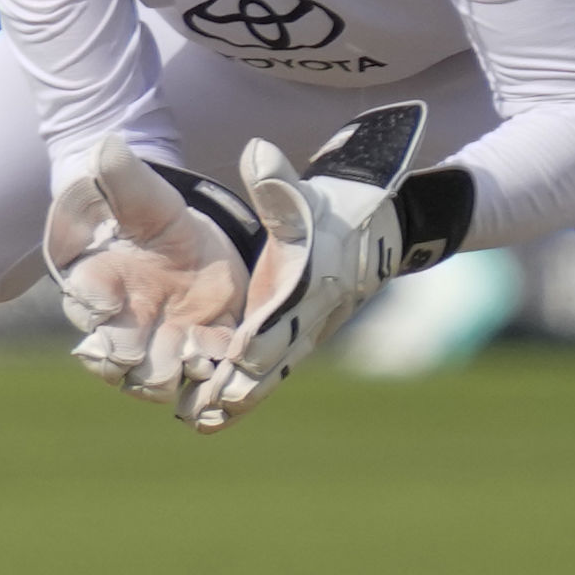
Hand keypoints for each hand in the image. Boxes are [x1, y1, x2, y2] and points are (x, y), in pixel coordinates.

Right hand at [42, 138, 254, 408]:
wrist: (187, 240)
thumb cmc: (148, 213)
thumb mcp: (140, 192)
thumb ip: (122, 177)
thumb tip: (105, 146)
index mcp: (95, 281)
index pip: (84, 299)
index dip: (93, 305)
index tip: (108, 301)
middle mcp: (120, 323)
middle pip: (112, 357)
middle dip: (129, 355)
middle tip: (147, 348)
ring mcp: (157, 343)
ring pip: (150, 380)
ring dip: (168, 374)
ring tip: (193, 355)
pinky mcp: (196, 350)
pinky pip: (197, 379)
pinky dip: (207, 381)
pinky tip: (223, 363)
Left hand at [186, 105, 424, 432]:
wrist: (375, 233)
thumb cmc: (333, 210)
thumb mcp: (305, 195)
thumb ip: (278, 183)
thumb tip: (258, 153)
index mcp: (307, 281)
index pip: (283, 313)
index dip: (261, 334)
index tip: (237, 354)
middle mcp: (306, 315)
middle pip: (271, 355)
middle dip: (239, 381)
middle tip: (202, 408)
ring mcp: (303, 333)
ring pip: (268, 373)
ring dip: (235, 398)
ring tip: (198, 421)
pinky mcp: (296, 342)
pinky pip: (268, 374)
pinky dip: (243, 396)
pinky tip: (210, 419)